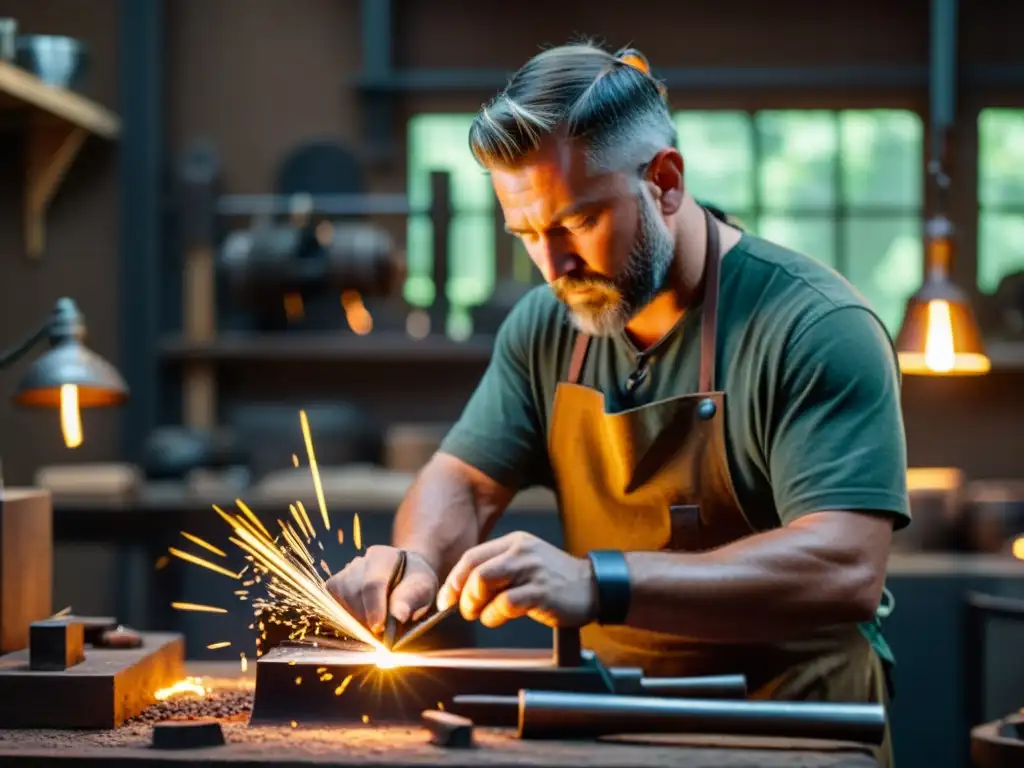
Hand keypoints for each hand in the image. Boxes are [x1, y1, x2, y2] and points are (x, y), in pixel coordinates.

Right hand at [326, 545, 438, 634]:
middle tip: (380, 632)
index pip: (372, 583)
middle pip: (353, 592)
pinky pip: (333, 605)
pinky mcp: (335, 586)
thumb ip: (411, 598)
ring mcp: (345, 573)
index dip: (374, 607)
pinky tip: (362, 619)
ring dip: (356, 618)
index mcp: (383, 556)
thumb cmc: (415, 583)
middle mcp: (361, 561)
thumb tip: (399, 616)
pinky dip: (346, 617)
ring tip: (375, 624)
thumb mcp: (423, 587)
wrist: (405, 578)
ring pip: (341, 600)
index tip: (379, 628)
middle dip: (365, 617)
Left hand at [436, 532, 596, 628]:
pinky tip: (499, 618)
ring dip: (475, 603)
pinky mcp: (541, 592)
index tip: (446, 598)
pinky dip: (494, 615)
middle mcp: (521, 551)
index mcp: (514, 542)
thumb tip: (462, 592)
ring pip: (484, 581)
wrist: (594, 587)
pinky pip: (505, 603)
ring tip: (482, 615)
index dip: (454, 579)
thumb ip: (497, 572)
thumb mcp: (524, 565)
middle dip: (462, 593)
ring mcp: (532, 570)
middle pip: (474, 568)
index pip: (472, 556)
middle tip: (465, 610)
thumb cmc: (555, 581)